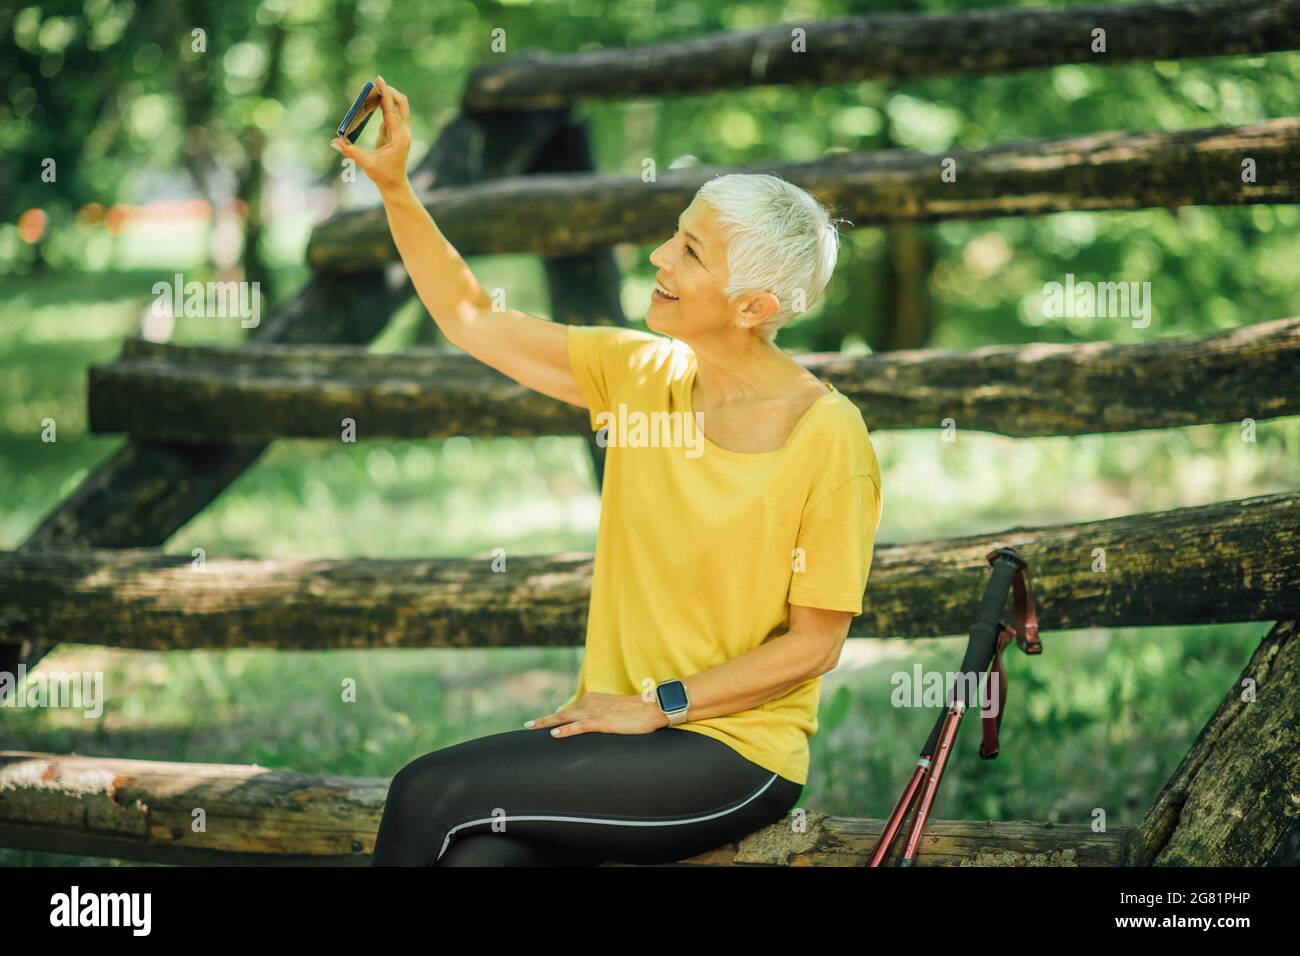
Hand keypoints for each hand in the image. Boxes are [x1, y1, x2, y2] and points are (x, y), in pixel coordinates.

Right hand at [331, 75, 411, 195]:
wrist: (394, 184)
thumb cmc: (383, 175)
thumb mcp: (366, 164)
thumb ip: (350, 151)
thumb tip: (334, 143)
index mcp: (399, 137)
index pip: (392, 110)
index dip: (385, 93)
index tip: (378, 79)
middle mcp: (403, 131)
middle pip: (401, 102)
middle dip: (388, 91)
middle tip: (373, 84)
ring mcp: (401, 130)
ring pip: (398, 106)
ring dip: (385, 96)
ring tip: (369, 92)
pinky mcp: (396, 131)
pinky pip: (391, 112)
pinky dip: (382, 104)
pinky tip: (370, 102)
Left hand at [526, 692, 667, 737]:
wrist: (653, 707)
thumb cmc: (638, 712)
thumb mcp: (615, 712)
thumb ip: (602, 716)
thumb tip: (597, 726)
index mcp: (593, 700)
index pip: (569, 709)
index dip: (555, 717)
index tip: (541, 724)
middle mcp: (590, 704)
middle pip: (562, 712)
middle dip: (543, 720)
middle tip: (526, 726)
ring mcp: (595, 712)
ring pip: (565, 717)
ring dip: (547, 723)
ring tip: (531, 728)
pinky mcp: (602, 722)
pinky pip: (580, 726)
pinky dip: (566, 730)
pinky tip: (555, 734)